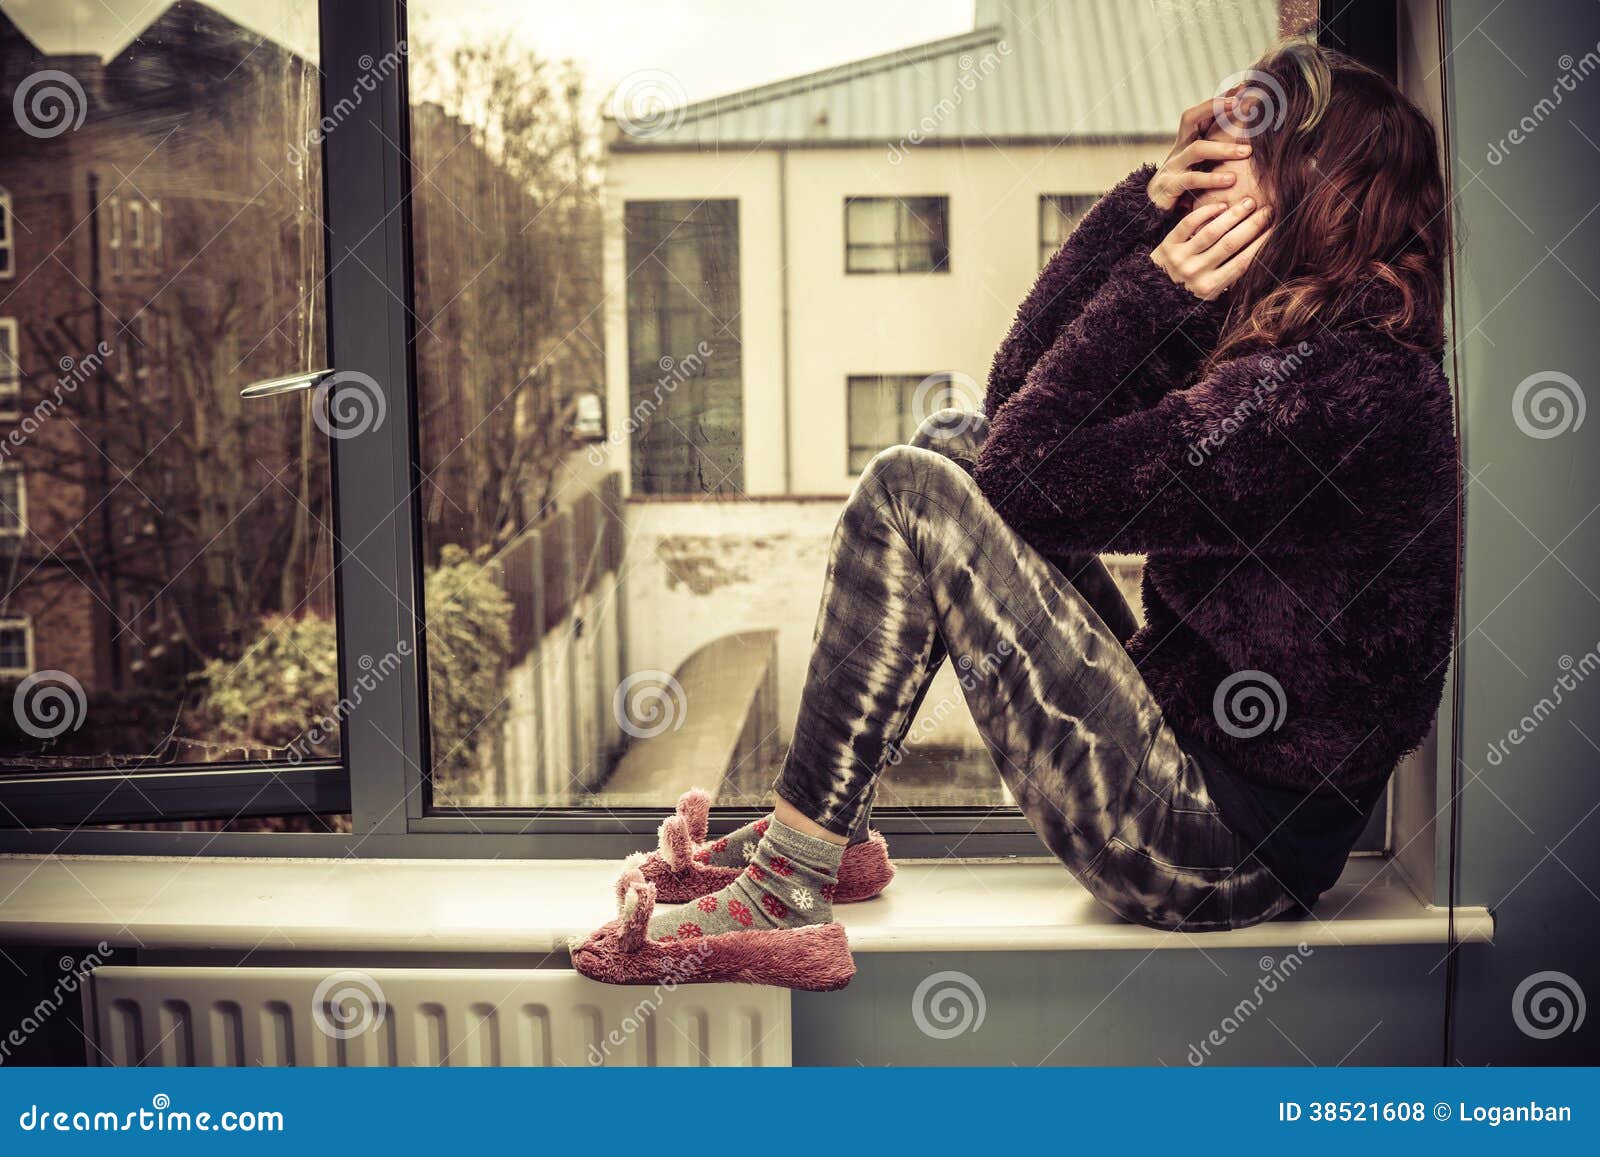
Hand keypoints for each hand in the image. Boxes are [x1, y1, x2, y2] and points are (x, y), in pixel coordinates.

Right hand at [1147, 97, 1253, 210]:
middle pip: (1191, 118)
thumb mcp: (1202, 166)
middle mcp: (1178, 149)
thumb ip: (1218, 151)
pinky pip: (1191, 179)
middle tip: (1242, 105)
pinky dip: (1211, 179)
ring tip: (1247, 152)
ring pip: (1196, 149)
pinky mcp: (1169, 186)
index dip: (1219, 99)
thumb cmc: (1185, 187)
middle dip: (1215, 107)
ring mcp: (1172, 166)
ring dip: (1223, 148)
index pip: (1201, 112)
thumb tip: (1249, 136)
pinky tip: (1231, 180)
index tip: (1242, 87)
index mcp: (1186, 141)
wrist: (1153, 211)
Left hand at [1150, 198, 1272, 300]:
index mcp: (1210, 287)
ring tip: (1249, 202)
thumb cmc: (1189, 288)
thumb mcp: (1210, 290)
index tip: (1275, 228)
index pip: (1242, 263)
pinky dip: (1206, 212)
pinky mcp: (1168, 244)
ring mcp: (1180, 258)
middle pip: (1229, 244)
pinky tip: (1221, 205)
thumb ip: (1231, 276)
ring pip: (1211, 231)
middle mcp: (1195, 274)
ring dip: (1233, 215)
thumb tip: (1264, 253)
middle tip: (1267, 210)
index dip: (1260, 244)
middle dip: (1251, 225)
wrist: (1153, 289)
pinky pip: (1189, 224)